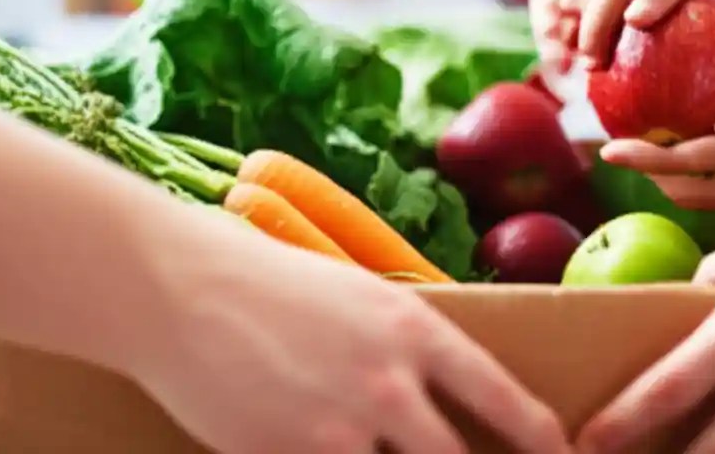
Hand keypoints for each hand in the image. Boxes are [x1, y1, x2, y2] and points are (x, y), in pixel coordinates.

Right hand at [139, 233, 570, 453]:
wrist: (173, 285)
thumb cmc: (261, 278)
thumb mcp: (352, 293)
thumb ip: (403, 344)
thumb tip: (437, 393)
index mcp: (413, 330)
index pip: (505, 401)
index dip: (542, 441)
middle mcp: (387, 384)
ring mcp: (335, 429)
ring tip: (374, 450)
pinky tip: (318, 450)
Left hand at [597, 43, 714, 208]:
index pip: (697, 166)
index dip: (650, 161)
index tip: (608, 150)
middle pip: (695, 182)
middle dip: (649, 169)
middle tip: (607, 149)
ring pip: (711, 181)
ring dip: (671, 169)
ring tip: (633, 146)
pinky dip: (700, 156)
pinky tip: (679, 131)